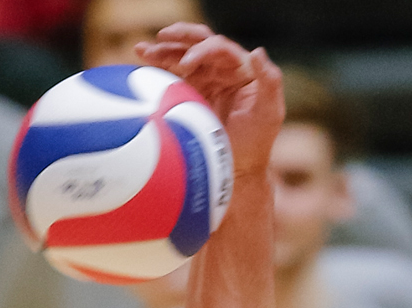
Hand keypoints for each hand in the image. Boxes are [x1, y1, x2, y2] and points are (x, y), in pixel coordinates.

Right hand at [135, 24, 283, 176]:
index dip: (201, 50)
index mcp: (242, 69)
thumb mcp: (269, 112)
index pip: (220, 49)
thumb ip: (269, 81)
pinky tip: (141, 57)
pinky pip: (172, 72)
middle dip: (181, 37)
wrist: (236, 168)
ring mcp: (205, 80)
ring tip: (142, 49)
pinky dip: (158, 63)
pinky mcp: (189, 91)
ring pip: (183, 54)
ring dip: (163, 49)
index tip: (185, 65)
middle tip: (163, 36)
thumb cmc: (257, 142)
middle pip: (200, 43)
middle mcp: (223, 70)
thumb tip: (256, 51)